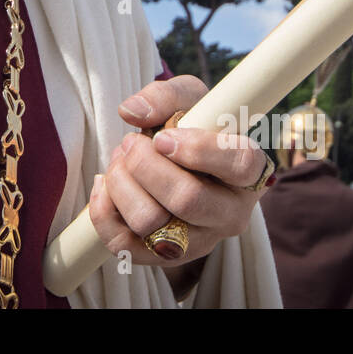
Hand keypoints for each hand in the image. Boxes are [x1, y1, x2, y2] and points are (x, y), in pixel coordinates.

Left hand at [88, 74, 271, 268]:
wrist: (178, 164)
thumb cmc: (191, 126)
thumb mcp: (187, 99)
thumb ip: (165, 96)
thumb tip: (132, 112)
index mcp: (250, 172)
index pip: (240, 164)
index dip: (197, 149)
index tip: (163, 137)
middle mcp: (231, 214)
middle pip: (187, 199)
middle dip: (144, 164)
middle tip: (131, 142)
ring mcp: (199, 241)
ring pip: (151, 222)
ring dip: (121, 183)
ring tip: (120, 161)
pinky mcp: (163, 257)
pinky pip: (124, 244)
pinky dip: (103, 211)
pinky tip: (104, 184)